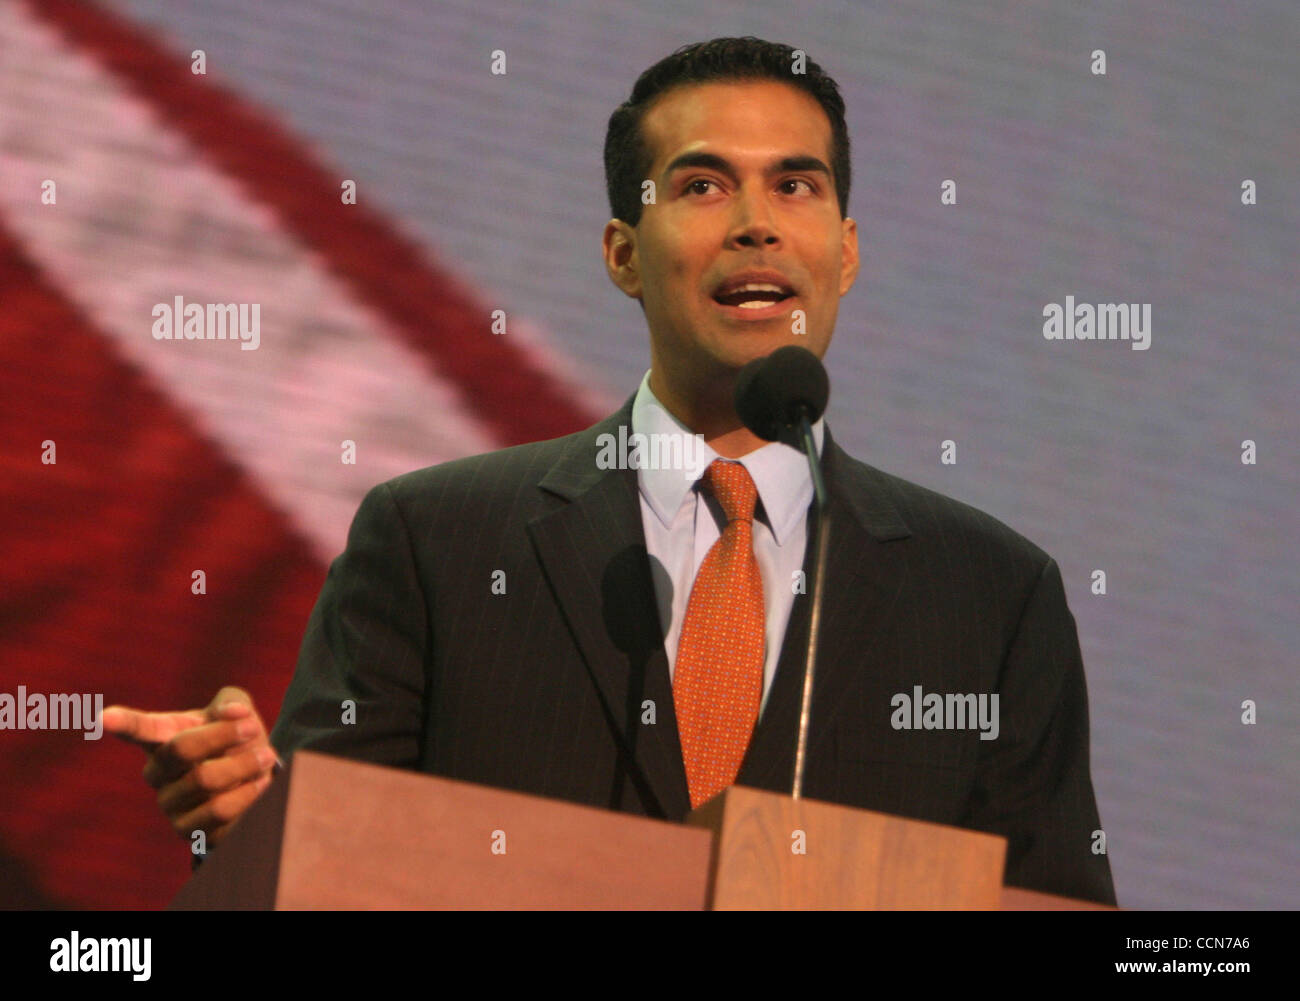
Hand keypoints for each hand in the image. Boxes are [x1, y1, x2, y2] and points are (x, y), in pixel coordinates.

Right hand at [102, 686, 277, 850]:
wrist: (256, 778)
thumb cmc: (238, 738)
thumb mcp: (237, 711)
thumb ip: (232, 702)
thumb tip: (234, 713)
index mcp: (162, 737)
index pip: (138, 728)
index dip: (122, 723)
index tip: (104, 718)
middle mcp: (157, 773)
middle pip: (182, 748)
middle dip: (225, 734)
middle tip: (254, 728)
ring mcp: (170, 806)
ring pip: (206, 780)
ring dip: (245, 765)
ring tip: (266, 756)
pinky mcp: (189, 833)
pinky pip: (221, 813)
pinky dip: (249, 794)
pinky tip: (259, 785)